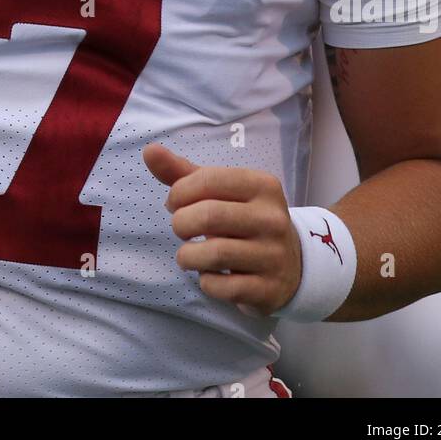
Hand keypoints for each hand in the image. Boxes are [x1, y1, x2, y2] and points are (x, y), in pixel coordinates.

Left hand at [143, 143, 302, 315]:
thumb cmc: (243, 219)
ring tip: (188, 255)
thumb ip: (183, 173)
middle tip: (181, 229)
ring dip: (188, 256)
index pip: (208, 180)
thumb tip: (149, 150)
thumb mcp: (221, 192)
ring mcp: (273, 255)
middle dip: (181, 223)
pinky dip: (206, 282)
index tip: (176, 203)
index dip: (179, 192)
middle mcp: (272, 218)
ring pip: (214, 254)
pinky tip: (209, 275)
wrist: (291, 265)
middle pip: (209, 216)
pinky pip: (223, 287)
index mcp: (262, 185)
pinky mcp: (268, 289)